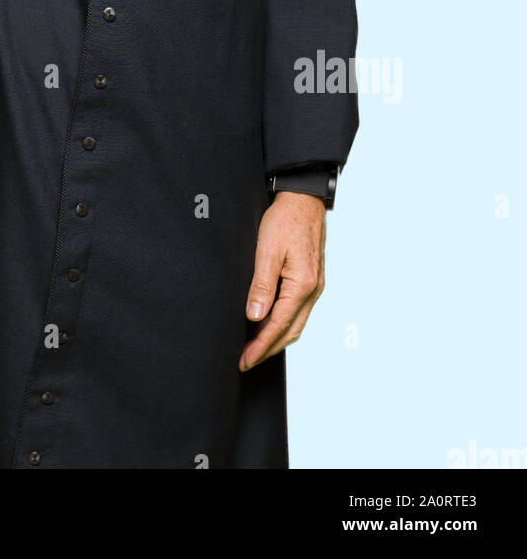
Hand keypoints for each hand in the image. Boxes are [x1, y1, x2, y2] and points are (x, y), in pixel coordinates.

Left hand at [239, 192, 325, 371]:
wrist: (304, 198)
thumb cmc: (284, 220)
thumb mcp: (267, 250)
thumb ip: (262, 285)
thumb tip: (254, 317)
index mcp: (302, 285)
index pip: (278, 326)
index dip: (260, 346)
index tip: (244, 361)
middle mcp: (313, 290)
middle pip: (290, 331)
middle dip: (267, 349)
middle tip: (246, 361)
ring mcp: (315, 286)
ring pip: (296, 323)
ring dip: (276, 338)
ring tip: (254, 348)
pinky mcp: (312, 279)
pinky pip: (298, 311)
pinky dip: (283, 323)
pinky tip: (269, 323)